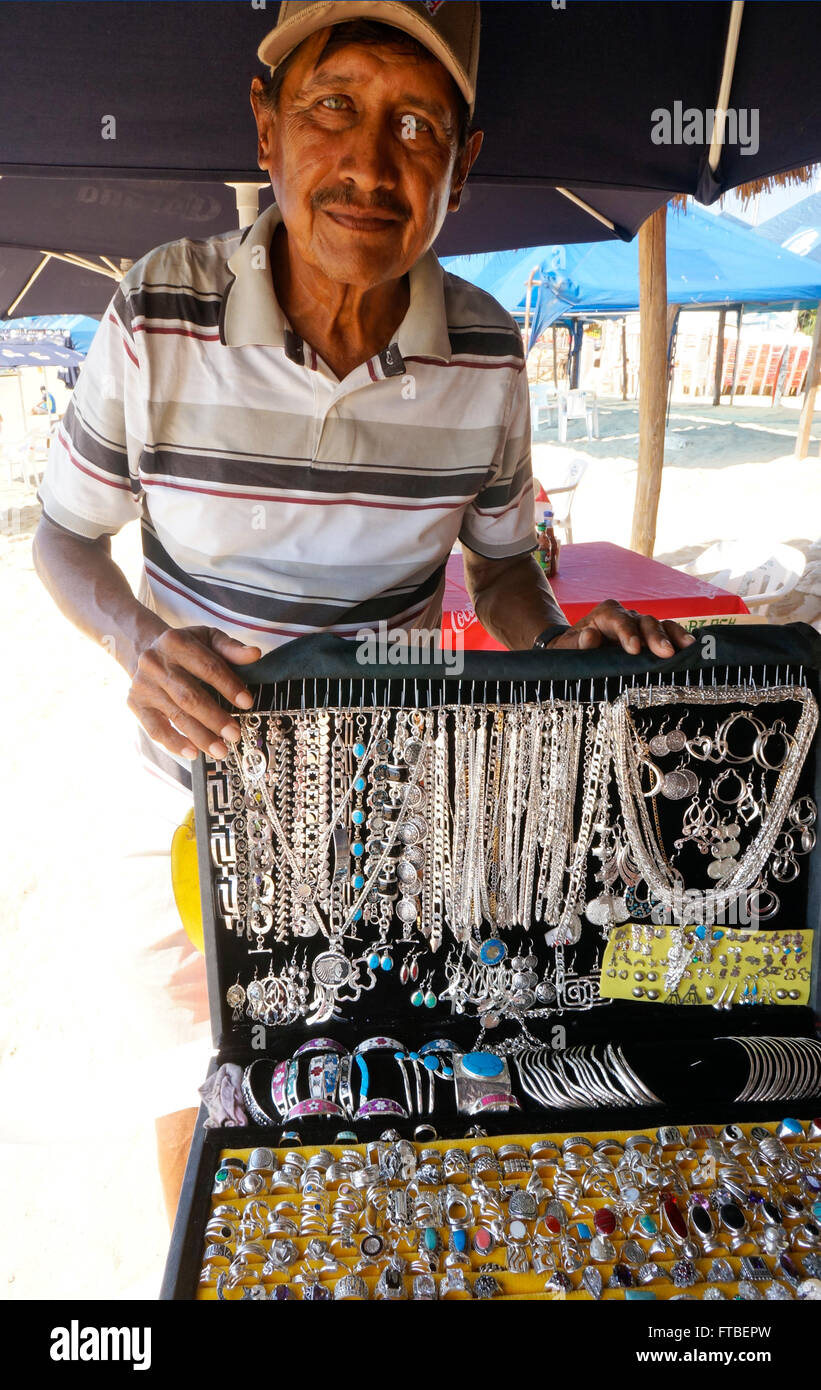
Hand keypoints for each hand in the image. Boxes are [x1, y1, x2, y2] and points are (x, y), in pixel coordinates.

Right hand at [127, 626, 261, 759]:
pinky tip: (192, 753)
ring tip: (220, 750)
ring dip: (199, 735)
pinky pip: (154, 728)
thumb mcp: (208, 639)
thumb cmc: (185, 648)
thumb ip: (231, 648)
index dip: (229, 685)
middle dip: (214, 718)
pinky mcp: (135, 703)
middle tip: (234, 734)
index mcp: (176, 641)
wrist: (145, 649)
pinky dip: (174, 743)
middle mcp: (155, 663)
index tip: (247, 703)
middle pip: (189, 695)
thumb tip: (254, 655)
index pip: (207, 666)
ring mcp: (143, 685)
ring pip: (175, 714)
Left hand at [544, 600, 695, 656]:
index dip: (628, 633)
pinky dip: (679, 639)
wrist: (576, 648)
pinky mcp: (651, 636)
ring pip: (660, 625)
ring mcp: (640, 625)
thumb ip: (576, 643)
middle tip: (665, 652)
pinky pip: (668, 634)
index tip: (634, 649)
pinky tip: (691, 648)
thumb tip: (591, 637)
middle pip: (643, 621)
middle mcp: (626, 615)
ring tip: (686, 648)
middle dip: (655, 636)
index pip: (619, 619)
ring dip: (673, 636)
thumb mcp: (565, 647)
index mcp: (605, 614)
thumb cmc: (570, 648)